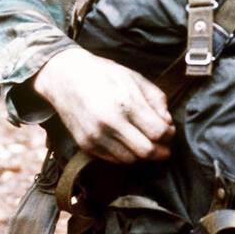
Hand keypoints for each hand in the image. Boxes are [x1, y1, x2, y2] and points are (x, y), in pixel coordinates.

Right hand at [31, 46, 174, 163]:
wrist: (65, 77)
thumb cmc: (103, 74)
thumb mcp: (135, 78)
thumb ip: (156, 99)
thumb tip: (168, 122)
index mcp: (126, 103)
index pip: (158, 132)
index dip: (169, 135)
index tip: (169, 131)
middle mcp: (110, 122)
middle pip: (147, 151)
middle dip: (161, 152)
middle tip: (165, 148)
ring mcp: (96, 136)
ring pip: (130, 159)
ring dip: (142, 155)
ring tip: (146, 145)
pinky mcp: (85, 144)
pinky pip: (113, 159)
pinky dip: (125, 155)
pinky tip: (128, 144)